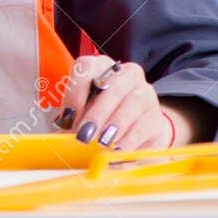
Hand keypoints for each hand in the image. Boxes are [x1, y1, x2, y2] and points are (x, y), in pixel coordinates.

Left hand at [58, 54, 179, 151]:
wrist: (137, 130)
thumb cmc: (102, 116)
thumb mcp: (84, 113)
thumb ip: (74, 118)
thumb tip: (61, 133)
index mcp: (101, 66)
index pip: (87, 67)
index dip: (76, 90)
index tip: (68, 115)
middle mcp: (125, 74)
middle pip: (112, 87)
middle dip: (97, 113)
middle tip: (84, 135)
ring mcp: (145, 92)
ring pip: (132, 103)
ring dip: (115, 125)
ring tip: (102, 143)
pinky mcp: (156, 116)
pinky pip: (144, 125)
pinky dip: (129, 140)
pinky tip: (118, 150)